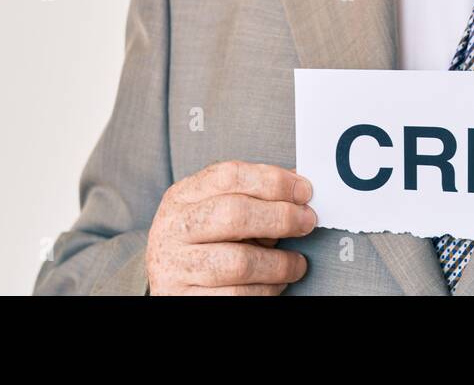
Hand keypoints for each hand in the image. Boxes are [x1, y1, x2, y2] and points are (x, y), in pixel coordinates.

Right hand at [146, 160, 315, 294]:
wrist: (167, 281)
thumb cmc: (201, 240)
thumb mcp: (215, 208)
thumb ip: (253, 196)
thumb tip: (300, 190)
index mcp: (184, 196)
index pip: (229, 176)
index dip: (272, 181)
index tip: (304, 190)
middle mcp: (175, 228)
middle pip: (234, 214)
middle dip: (280, 217)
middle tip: (306, 223)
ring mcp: (177, 266)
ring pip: (239, 262)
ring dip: (279, 263)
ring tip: (295, 263)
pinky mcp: (186, 299)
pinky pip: (236, 296)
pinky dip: (266, 290)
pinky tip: (275, 283)